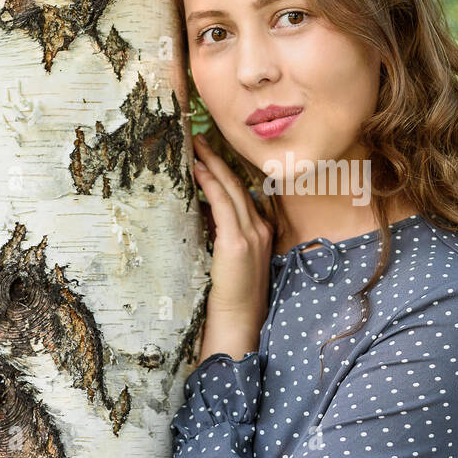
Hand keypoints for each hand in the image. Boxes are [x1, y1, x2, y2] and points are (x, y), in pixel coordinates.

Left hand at [192, 133, 273, 361]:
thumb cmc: (229, 293)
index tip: (210, 153)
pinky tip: (198, 168)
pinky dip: (211, 182)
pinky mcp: (237, 242)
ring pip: (231, 188)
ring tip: (196, 144)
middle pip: (238, 184)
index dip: (227, 171)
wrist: (238, 320)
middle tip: (200, 137)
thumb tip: (201, 210)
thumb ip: (219, 232)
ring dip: (212, 163)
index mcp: (261, 231)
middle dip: (219, 158)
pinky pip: (223, 203)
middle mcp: (261, 227)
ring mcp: (252, 233)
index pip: (244, 192)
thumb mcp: (227, 256)